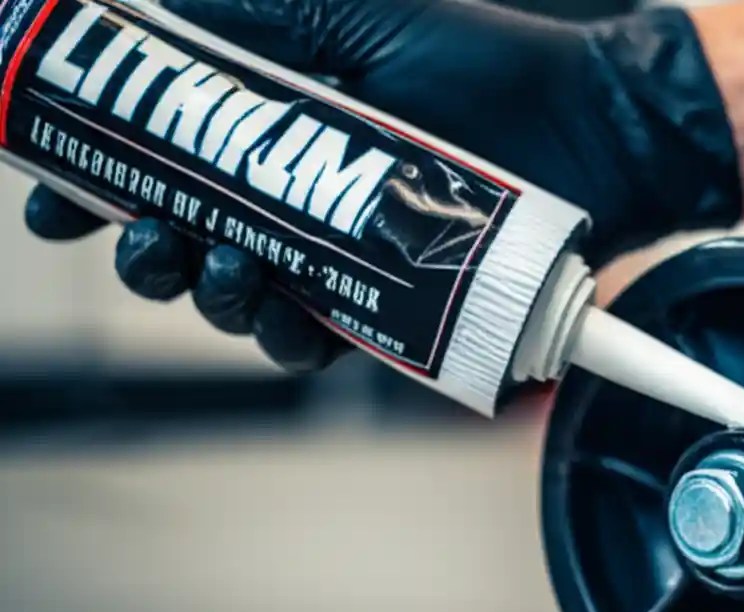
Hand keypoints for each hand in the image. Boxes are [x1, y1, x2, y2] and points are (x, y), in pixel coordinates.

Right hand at [26, 0, 739, 370]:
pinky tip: (272, 303)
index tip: (49, 196)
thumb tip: (130, 9)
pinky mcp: (386, 307)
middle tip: (134, 232)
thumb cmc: (478, 59)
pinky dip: (278, 332)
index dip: (93, 182)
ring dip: (197, 290)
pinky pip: (314, 338)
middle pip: (178, 238)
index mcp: (269, 128)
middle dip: (135, 246)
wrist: (582, 120)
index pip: (156, 162)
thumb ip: (243, 16)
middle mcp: (292, 197)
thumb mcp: (343, 12)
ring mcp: (336, 256)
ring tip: (206, 258)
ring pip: (233, 297)